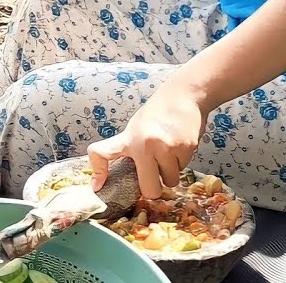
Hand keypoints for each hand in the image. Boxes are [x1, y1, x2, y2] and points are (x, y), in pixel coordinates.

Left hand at [86, 75, 207, 199]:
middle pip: (150, 190)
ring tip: (168, 154)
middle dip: (154, 188)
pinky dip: (181, 162)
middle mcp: (146, 145)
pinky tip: (179, 146)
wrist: (184, 95)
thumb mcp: (135, 128)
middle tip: (154, 175)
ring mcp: (168, 148)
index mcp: (129, 139)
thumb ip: (127, 150)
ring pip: (170, 181)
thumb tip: (115, 173)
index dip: (98, 171)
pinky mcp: (187, 148)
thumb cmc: (157, 113)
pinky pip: (183, 169)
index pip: (102, 154)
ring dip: (170, 173)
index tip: (98, 186)